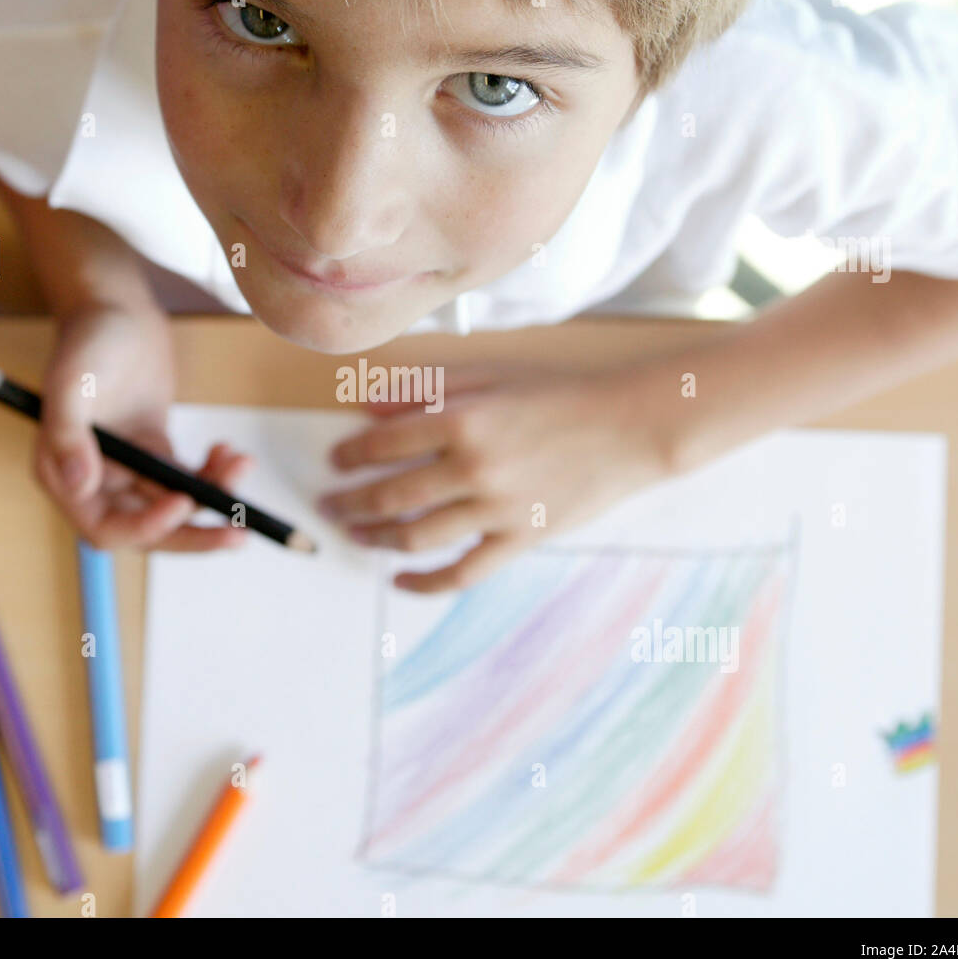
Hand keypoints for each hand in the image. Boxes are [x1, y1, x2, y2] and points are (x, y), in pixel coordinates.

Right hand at [34, 304, 252, 550]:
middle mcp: (94, 481)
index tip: (184, 502)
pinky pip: (186, 479)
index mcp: (65, 475)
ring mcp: (127, 468)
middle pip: (148, 530)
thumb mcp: (73, 383)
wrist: (115, 308)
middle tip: (236, 536)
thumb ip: (70, 435)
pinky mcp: (154, 452)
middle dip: (193, 534)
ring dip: (212, 495)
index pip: (107, 528)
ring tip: (240, 465)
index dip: (147, 527)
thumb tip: (80, 484)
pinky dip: (212, 474)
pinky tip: (230, 452)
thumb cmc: (89, 339)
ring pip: (173, 505)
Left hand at [318, 362, 674, 592]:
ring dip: (376, 538)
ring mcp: (496, 509)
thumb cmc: (560, 393)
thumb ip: (426, 389)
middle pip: (390, 496)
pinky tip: (399, 581)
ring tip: (355, 534)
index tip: (336, 462)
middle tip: (328, 505)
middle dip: (349, 503)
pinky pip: (461, 573)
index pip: (383, 445)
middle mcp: (472, 467)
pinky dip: (424, 583)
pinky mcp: (520, 539)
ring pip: (416, 536)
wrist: (628, 426)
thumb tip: (368, 405)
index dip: (350, 456)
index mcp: (461, 420)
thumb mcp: (490, 375)